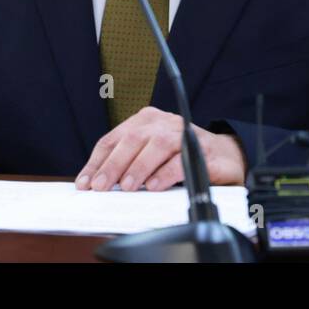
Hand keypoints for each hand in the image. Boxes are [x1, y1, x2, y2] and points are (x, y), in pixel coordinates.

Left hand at [75, 107, 246, 190]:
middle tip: (101, 186)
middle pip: (131, 140)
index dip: (97, 161)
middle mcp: (161, 122)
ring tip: (127, 187)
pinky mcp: (200, 148)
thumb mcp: (150, 156)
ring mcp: (181, 132)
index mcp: (144, 121)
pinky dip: (165, 174)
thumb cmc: (180, 156)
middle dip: (112, 165)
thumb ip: (128, 164)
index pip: (113, 139)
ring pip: (155, 145)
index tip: (85, 182)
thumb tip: (101, 185)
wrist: (224, 155)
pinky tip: (155, 186)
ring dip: (138, 167)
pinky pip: (180, 159)